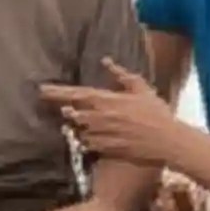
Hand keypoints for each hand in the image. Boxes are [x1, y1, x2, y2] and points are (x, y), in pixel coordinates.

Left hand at [39, 57, 185, 164]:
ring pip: (78, 129)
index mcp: (106, 100)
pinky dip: (86, 140)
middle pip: (72, 113)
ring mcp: (101, 134)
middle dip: (66, 110)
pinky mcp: (105, 149)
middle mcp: (99, 117)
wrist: (169, 141)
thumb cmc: (157, 113)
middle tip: (63, 108)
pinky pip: (87, 144)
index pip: (74, 94)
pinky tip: (91, 138)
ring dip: (77, 126)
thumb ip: (121, 74)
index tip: (41, 89)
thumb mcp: (141, 88)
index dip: (56, 92)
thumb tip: (105, 61)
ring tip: (83, 123)